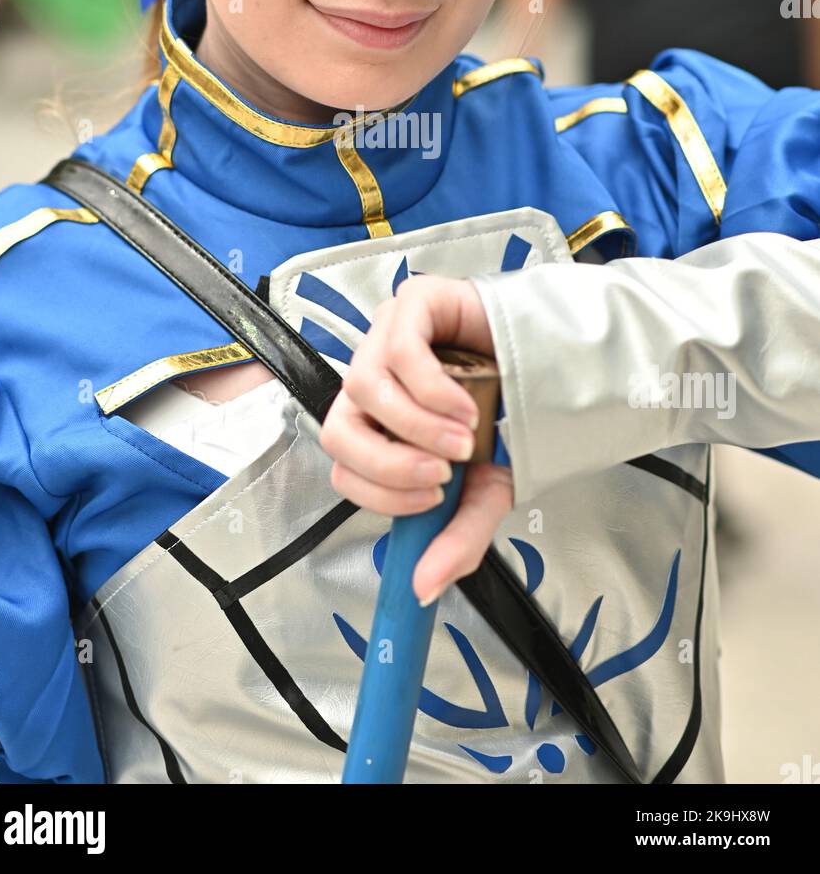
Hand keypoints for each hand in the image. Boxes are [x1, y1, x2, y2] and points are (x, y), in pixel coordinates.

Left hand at [319, 274, 513, 606]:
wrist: (556, 363)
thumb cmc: (510, 417)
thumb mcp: (485, 491)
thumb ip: (454, 540)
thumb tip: (422, 588)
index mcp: (377, 424)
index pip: (342, 465)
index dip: (381, 490)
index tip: (433, 496)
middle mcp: (373, 379)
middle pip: (336, 429)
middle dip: (388, 465)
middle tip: (441, 475)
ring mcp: (386, 335)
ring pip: (362, 387)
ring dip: (416, 426)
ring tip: (464, 437)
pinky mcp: (412, 303)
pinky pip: (399, 348)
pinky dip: (431, 388)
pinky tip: (465, 406)